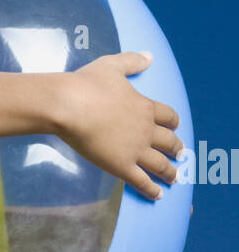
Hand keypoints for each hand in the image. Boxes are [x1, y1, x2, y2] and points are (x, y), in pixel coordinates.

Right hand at [54, 51, 183, 200]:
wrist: (70, 106)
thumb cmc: (88, 84)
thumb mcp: (113, 66)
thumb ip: (132, 61)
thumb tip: (149, 57)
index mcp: (145, 106)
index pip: (167, 116)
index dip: (173, 122)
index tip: (175, 127)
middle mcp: (145, 130)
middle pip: (168, 141)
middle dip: (176, 148)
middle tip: (181, 154)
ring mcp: (135, 150)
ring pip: (159, 164)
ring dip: (170, 171)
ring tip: (174, 178)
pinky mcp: (121, 166)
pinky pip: (141, 181)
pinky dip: (152, 189)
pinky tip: (158, 195)